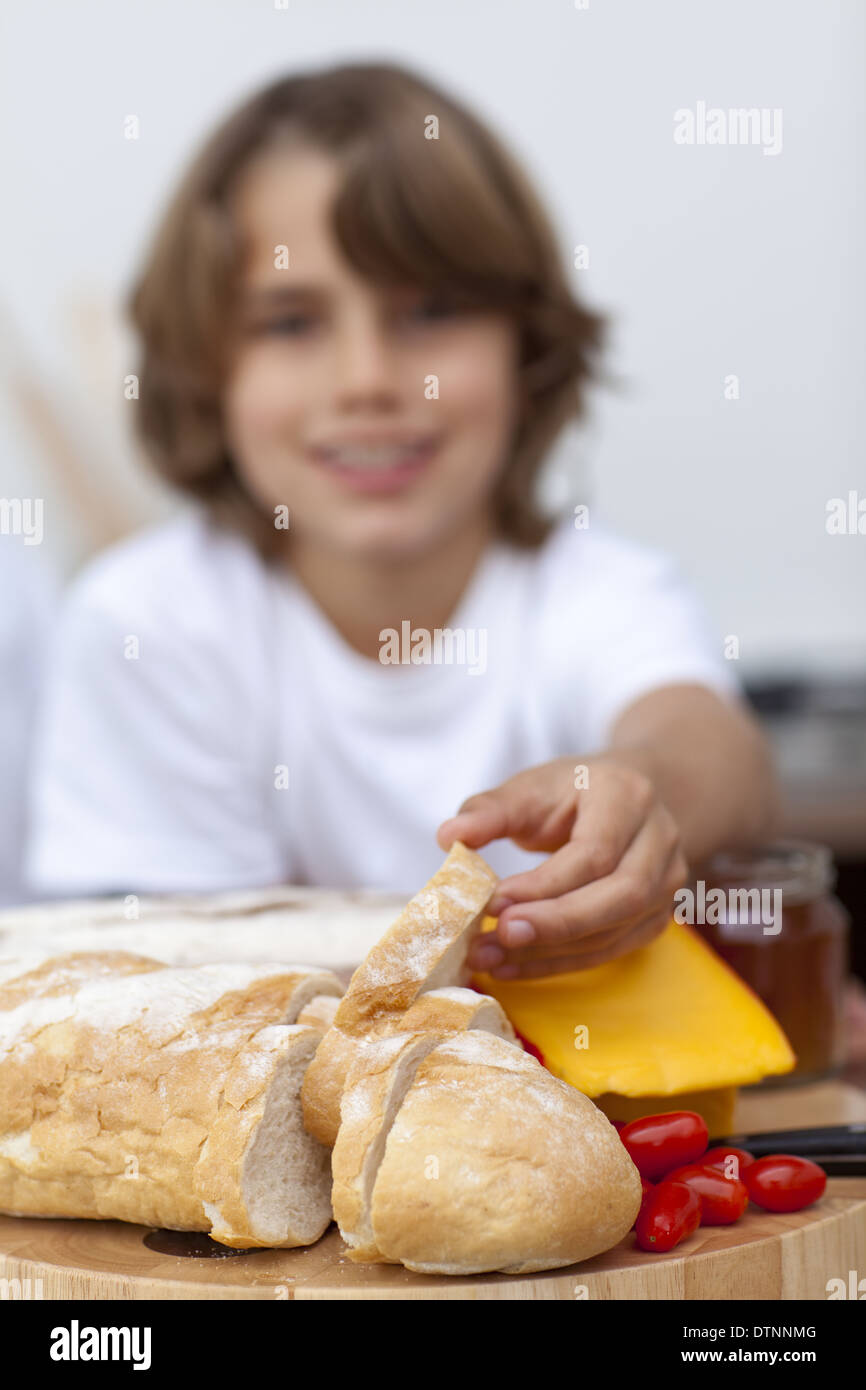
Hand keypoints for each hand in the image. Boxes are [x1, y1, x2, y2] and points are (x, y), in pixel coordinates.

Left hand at [436, 754, 688, 979]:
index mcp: (629, 797)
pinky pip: (611, 949)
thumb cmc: (571, 792)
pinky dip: (560, 963)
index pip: (595, 852)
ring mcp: (668, 882)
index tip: (493, 903)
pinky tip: (514, 966)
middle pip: (621, 896)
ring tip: (492, 957)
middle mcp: (660, 840)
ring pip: (617, 930)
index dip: (545, 885)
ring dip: (551, 952)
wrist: (625, 798)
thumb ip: (490, 811)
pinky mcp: (656, 916)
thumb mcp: (530, 787)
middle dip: (556, 924)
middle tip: (498, 938)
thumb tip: (448, 836)